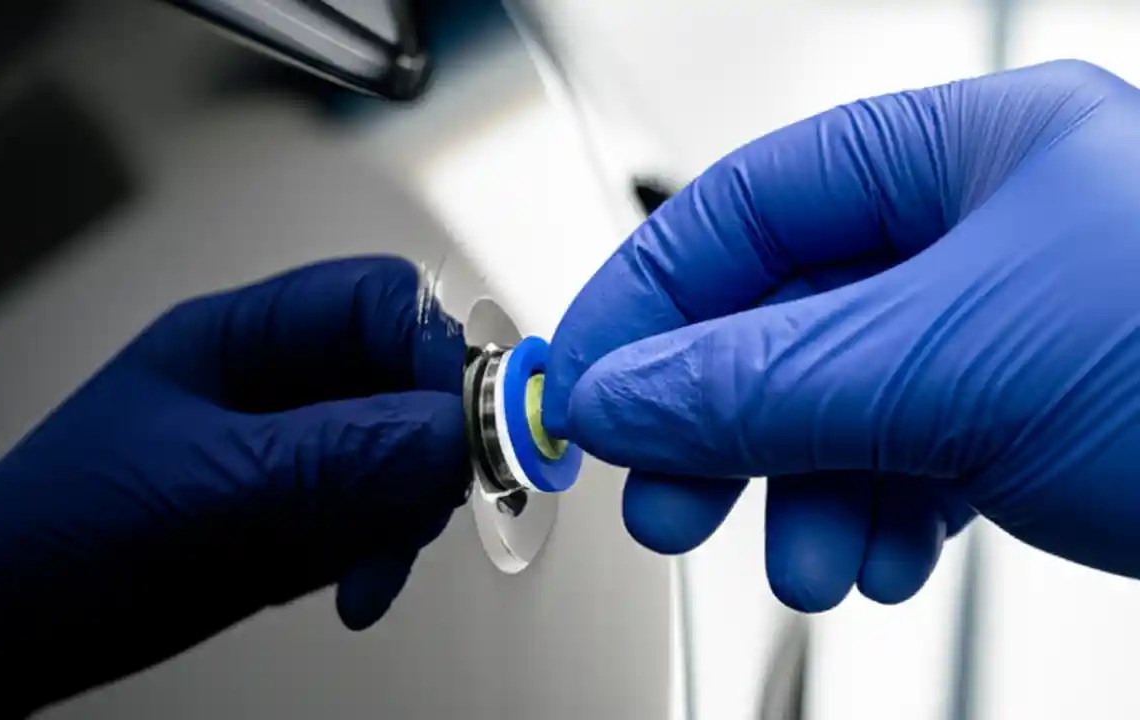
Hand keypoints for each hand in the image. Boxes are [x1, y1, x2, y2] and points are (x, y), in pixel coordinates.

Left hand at [0, 256, 469, 713]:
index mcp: (244, 338)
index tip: (475, 423)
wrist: (4, 637)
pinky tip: (354, 591)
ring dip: (411, 513)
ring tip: (367, 565)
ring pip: (410, 457)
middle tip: (435, 503)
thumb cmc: (54, 536)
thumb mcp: (199, 487)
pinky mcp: (304, 521)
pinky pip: (384, 519)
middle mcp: (282, 390)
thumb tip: (451, 431)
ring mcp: (298, 458)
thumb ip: (328, 456)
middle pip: (411, 381)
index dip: (440, 353)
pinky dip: (387, 554)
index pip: (380, 305)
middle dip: (436, 445)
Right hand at [543, 60, 1139, 610]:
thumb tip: (620, 398)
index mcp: (974, 154)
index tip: (582, 385)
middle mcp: (989, 234)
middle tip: (662, 495)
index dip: (646, 300)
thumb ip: (764, 384)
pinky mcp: (1040, 422)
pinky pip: (912, 464)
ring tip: (801, 562)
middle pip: (785, 318)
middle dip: (719, 425)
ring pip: (843, 407)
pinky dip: (876, 523)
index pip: (748, 207)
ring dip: (802, 496)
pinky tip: (880, 559)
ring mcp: (1014, 332)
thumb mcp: (955, 366)